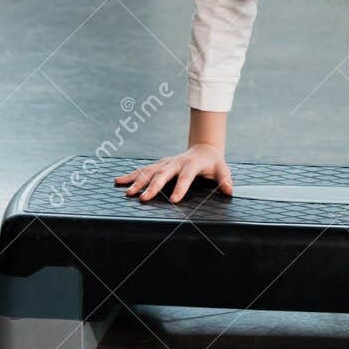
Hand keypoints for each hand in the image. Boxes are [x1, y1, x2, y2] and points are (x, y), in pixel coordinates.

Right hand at [115, 144, 232, 202]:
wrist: (203, 149)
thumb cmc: (213, 163)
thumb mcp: (222, 169)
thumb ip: (225, 179)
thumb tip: (230, 190)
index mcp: (192, 164)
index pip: (186, 176)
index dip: (180, 187)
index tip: (174, 200)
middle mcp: (176, 162)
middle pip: (163, 174)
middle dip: (153, 186)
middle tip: (144, 198)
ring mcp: (166, 163)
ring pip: (149, 171)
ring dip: (138, 182)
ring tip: (128, 193)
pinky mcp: (159, 165)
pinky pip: (143, 170)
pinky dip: (130, 175)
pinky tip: (118, 181)